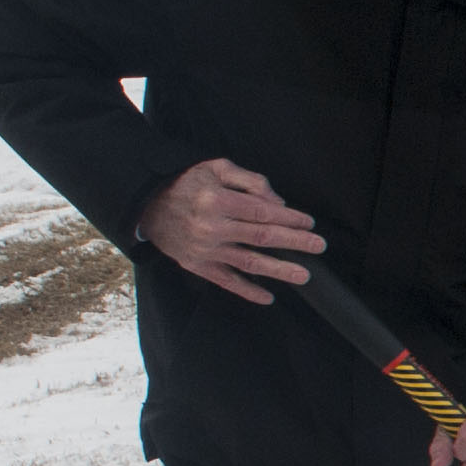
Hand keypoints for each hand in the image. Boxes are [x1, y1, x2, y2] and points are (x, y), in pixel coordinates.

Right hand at [138, 158, 325, 303]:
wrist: (146, 204)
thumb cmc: (186, 183)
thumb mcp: (216, 168)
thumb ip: (250, 181)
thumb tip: (278, 202)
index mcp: (218, 201)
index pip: (263, 212)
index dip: (289, 217)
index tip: (309, 222)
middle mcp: (212, 227)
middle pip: (262, 237)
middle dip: (294, 242)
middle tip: (319, 246)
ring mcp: (205, 250)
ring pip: (249, 262)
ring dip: (279, 270)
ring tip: (303, 275)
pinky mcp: (197, 265)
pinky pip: (226, 281)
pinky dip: (248, 291)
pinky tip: (268, 297)